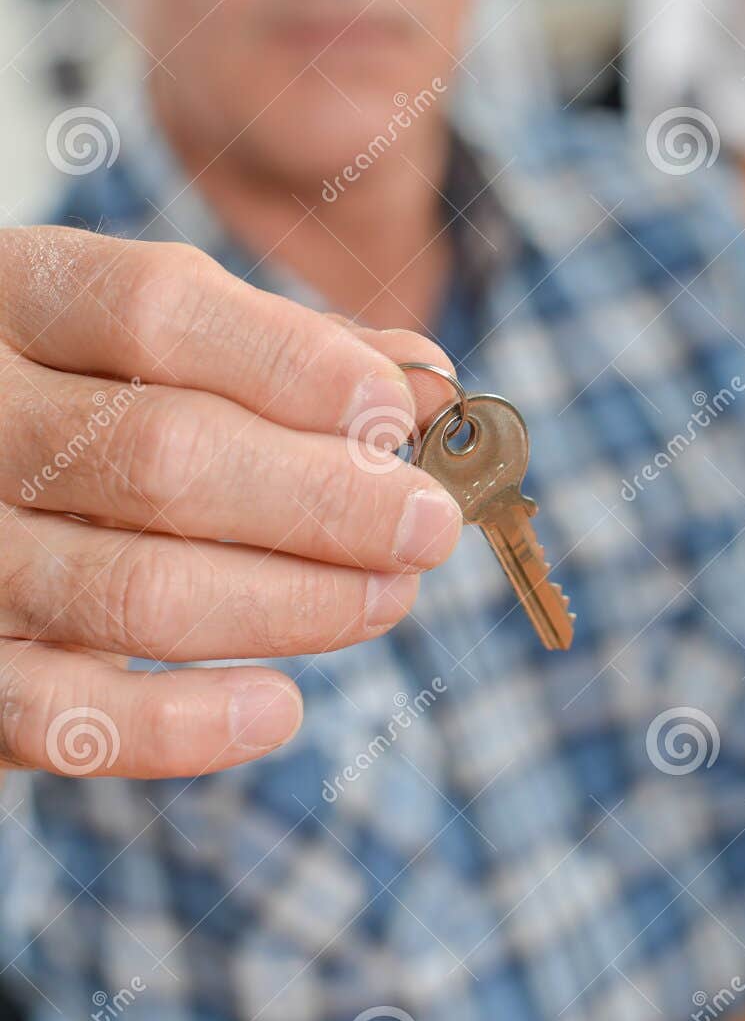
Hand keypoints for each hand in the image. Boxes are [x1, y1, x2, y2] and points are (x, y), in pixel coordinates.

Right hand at [0, 227, 462, 783]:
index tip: (397, 413)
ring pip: (135, 589)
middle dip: (324, 498)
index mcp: (21, 296)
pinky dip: (181, 724)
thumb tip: (426, 379)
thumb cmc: (79, 396)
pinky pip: (60, 714)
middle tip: (429, 525)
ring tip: (388, 598)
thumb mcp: (152, 340)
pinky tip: (278, 708)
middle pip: (163, 452)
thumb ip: (282, 349)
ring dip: (291, 603)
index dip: (293, 363)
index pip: (156, 308)